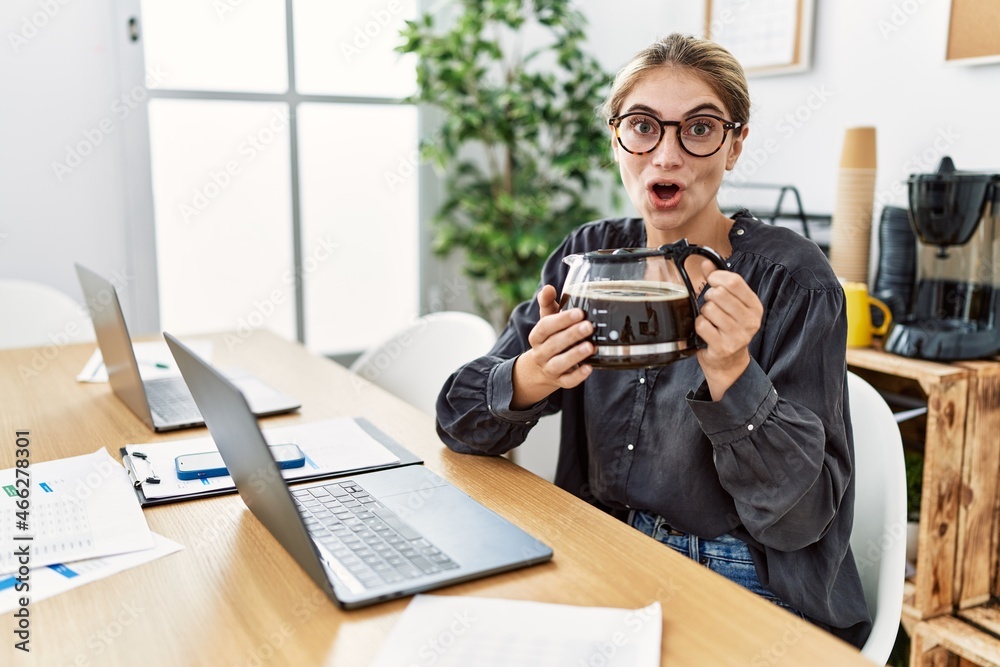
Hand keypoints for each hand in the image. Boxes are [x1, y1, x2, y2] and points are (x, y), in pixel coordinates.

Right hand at [511, 285, 593, 408]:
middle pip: (554, 344)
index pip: (545, 327)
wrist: (542, 367)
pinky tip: (590, 367)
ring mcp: (550, 369)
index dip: (561, 320)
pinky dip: (578, 376)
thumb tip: (548, 287)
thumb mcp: (547, 319)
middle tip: (589, 326)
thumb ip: (548, 303)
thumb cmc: (550, 337)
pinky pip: (568, 381)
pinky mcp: (560, 381)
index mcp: (537, 336)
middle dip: (571, 335)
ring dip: (575, 355)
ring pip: (560, 363)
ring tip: (590, 346)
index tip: (579, 312)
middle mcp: (540, 353)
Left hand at [694, 259, 762, 399]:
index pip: (734, 281)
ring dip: (704, 313)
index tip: (711, 282)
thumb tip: (706, 262)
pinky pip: (702, 325)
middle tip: (711, 306)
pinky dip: (699, 326)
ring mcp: (738, 335)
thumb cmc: (729, 329)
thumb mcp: (730, 305)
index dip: (717, 278)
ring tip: (710, 321)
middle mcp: (750, 321)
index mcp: (755, 307)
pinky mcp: (723, 346)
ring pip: (709, 309)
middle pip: (719, 294)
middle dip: (709, 297)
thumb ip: (719, 282)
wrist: (729, 363)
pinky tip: (706, 331)